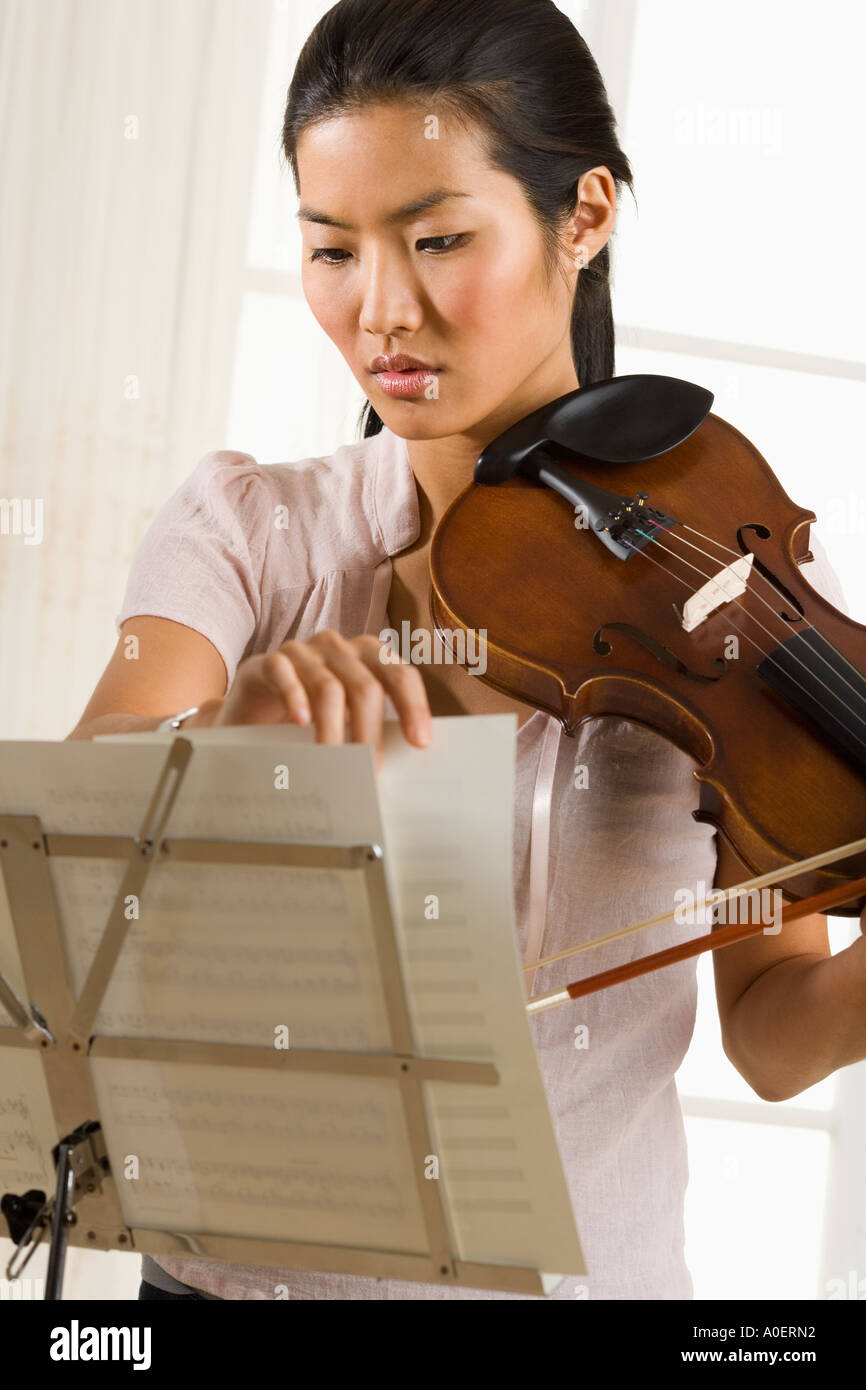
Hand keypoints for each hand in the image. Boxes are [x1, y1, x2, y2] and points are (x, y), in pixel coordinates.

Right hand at [187, 631, 431, 765]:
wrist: (252, 710)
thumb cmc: (309, 716)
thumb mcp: (346, 720)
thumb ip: (371, 729)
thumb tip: (398, 768)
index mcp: (368, 656)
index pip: (400, 674)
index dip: (414, 706)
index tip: (420, 742)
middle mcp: (338, 647)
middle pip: (366, 686)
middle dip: (370, 732)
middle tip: (369, 770)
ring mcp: (302, 652)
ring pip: (328, 687)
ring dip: (334, 730)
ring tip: (333, 762)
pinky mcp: (267, 662)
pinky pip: (284, 674)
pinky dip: (295, 698)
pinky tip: (302, 723)